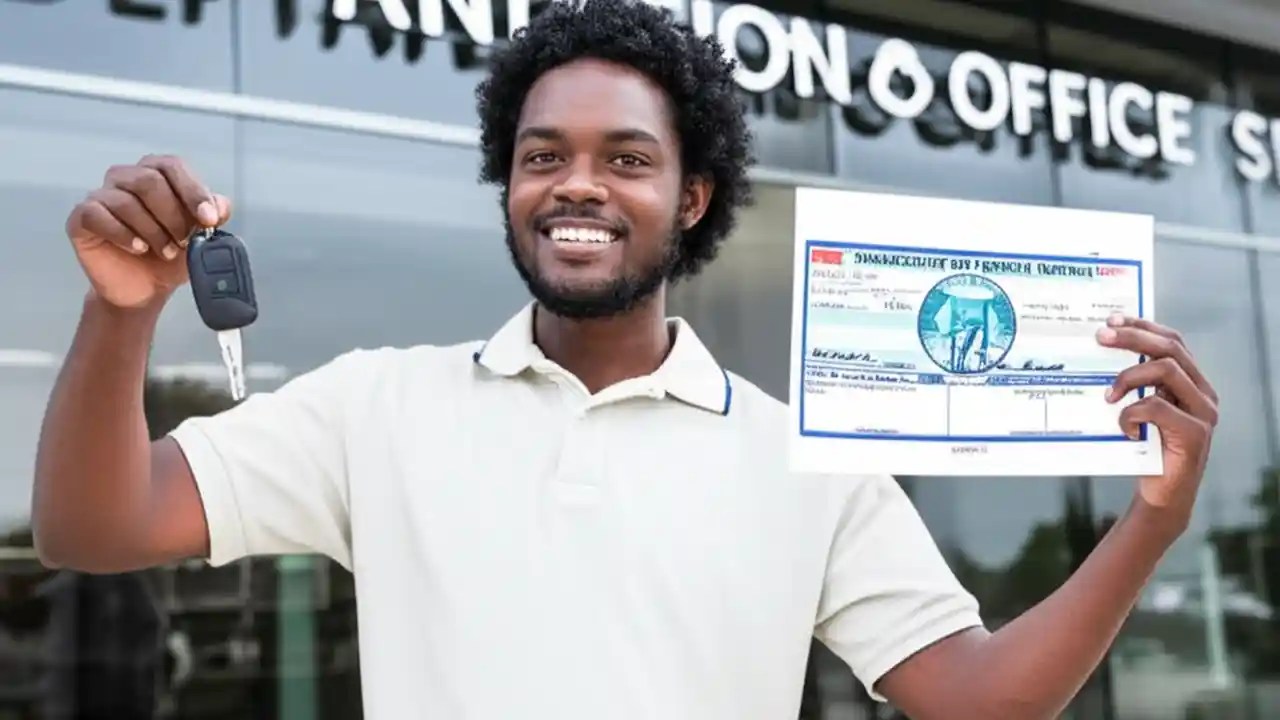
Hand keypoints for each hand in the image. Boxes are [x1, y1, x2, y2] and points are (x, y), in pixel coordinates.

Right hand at [65, 155, 231, 309]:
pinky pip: (97, 215)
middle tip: (183, 241)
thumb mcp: (201, 236)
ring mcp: (101, 196)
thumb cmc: (171, 255)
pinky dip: (123, 233)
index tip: (208, 219)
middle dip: (173, 215)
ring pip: (126, 201)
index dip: (193, 191)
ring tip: (166, 251)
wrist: (144, 289)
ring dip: (152, 230)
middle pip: (149, 180)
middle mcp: (126, 178)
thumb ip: (213, 215)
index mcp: (156, 173)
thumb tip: (219, 206)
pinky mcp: (82, 218)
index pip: (173, 166)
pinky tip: (138, 248)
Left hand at [1098, 314, 1217, 535]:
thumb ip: (1136, 387)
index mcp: (1193, 384)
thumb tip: (1100, 354)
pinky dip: (1131, 413)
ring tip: (1108, 395)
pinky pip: (1157, 407)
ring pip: (1167, 371)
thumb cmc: (1146, 452)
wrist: (1161, 498)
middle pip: (1171, 349)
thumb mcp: (1140, 412)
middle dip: (1133, 337)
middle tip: (1100, 337)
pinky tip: (1122, 428)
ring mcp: (1203, 414)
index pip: (1173, 342)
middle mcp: (1204, 394)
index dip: (1143, 326)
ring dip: (1129, 377)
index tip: (1112, 320)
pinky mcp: (1194, 435)